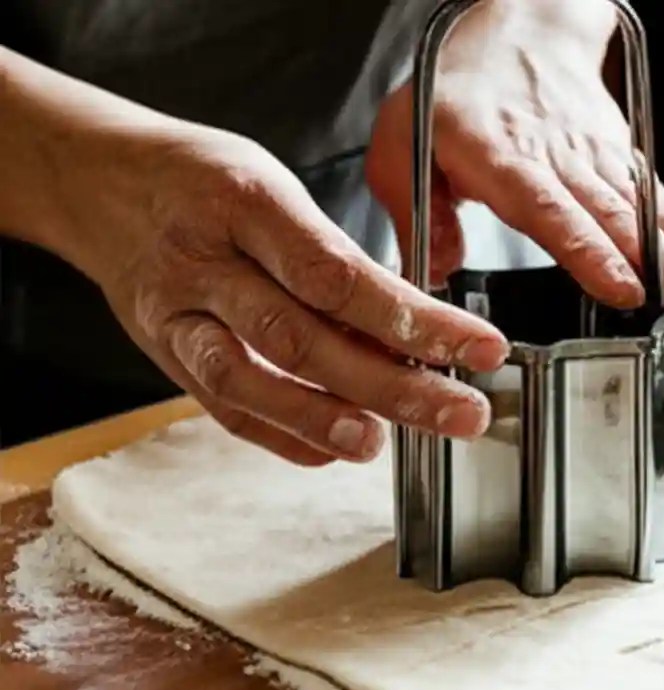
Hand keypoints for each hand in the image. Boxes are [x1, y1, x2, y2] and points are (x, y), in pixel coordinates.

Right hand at [59, 123, 509, 465]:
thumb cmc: (206, 181)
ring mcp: (176, 315)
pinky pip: (222, 407)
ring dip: (325, 421)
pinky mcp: (162, 355)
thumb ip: (335, 255)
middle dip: (393, 387)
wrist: (99, 183)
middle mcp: (205, 264)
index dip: (416, 321)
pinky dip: (282, 435)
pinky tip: (334, 449)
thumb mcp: (277, 186)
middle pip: (302, 339)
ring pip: (250, 381)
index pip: (342, 277)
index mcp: (248, 204)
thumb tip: (412, 326)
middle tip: (462, 414)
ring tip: (386, 443)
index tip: (480, 347)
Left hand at [364, 1, 663, 327]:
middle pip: (617, 218)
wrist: (514, 29)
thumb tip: (436, 275)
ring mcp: (598, 158)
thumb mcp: (400, 141)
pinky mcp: (622, 162)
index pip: (551, 209)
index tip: (623, 289)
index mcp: (501, 157)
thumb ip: (415, 211)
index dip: (589, 251)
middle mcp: (559, 157)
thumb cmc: (453, 93)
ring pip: (649, 214)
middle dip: (660, 269)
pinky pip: (662, 206)